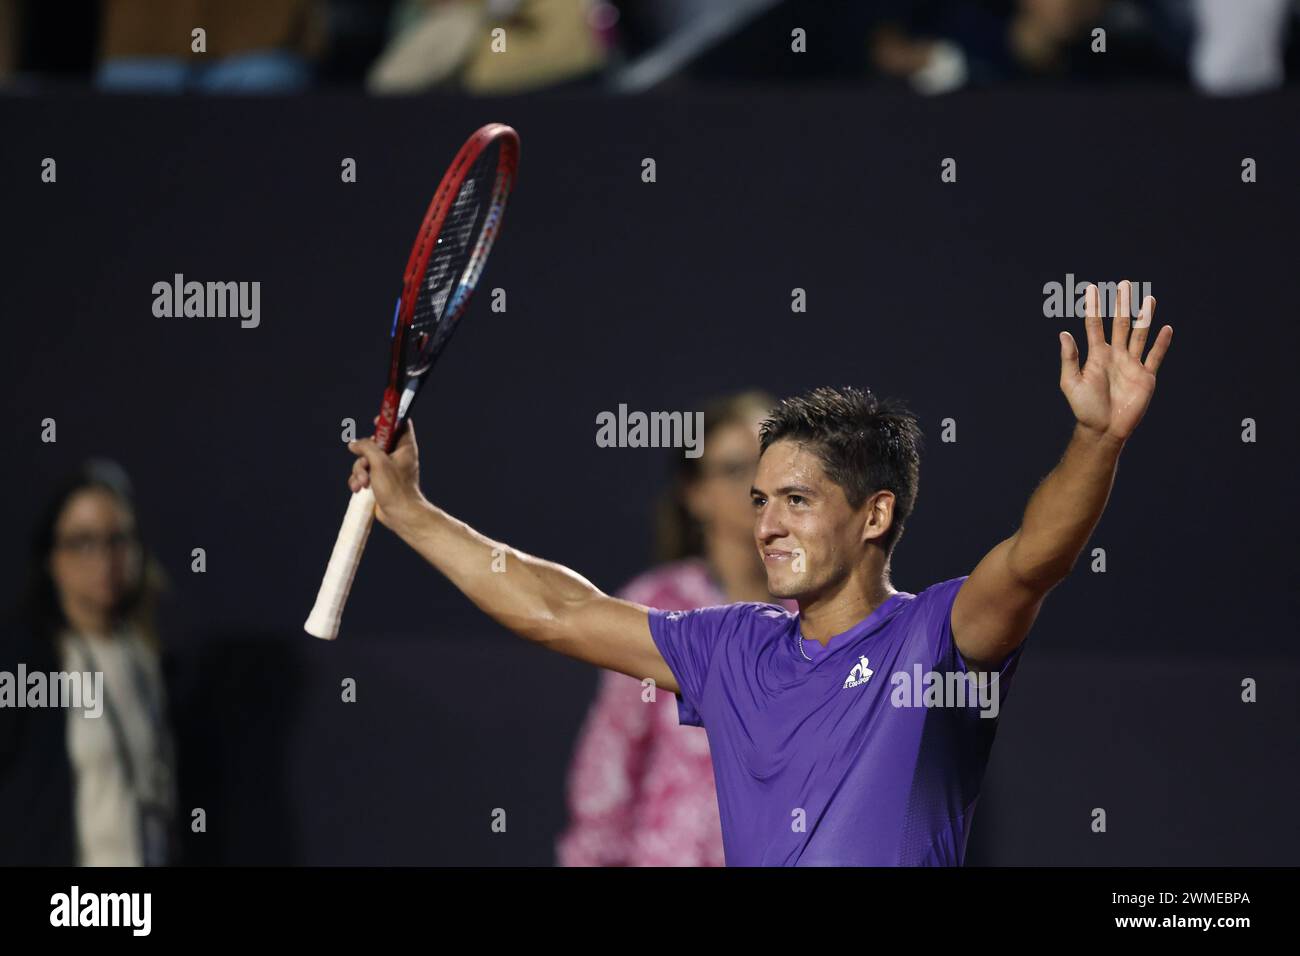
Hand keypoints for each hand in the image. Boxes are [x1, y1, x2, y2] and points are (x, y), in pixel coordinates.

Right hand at [348, 418, 426, 530]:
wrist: (400, 515)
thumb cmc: (395, 488)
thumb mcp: (379, 463)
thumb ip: (366, 447)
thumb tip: (354, 443)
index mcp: (404, 447)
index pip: (399, 425)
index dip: (387, 421)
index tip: (375, 422)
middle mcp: (397, 456)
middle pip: (374, 443)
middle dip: (363, 455)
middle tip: (365, 465)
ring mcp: (387, 469)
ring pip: (365, 460)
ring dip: (359, 471)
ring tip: (362, 483)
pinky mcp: (379, 480)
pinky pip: (364, 473)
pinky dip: (359, 479)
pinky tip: (358, 489)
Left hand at [1059, 281, 1171, 442]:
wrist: (1104, 429)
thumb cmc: (1084, 408)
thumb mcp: (1071, 382)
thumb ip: (1069, 358)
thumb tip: (1064, 333)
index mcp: (1096, 355)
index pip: (1095, 325)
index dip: (1093, 308)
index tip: (1091, 289)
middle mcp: (1115, 355)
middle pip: (1120, 324)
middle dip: (1121, 304)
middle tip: (1123, 284)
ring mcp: (1131, 364)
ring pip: (1140, 335)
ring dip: (1144, 317)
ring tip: (1148, 299)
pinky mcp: (1146, 376)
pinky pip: (1155, 356)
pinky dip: (1162, 343)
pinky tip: (1166, 328)